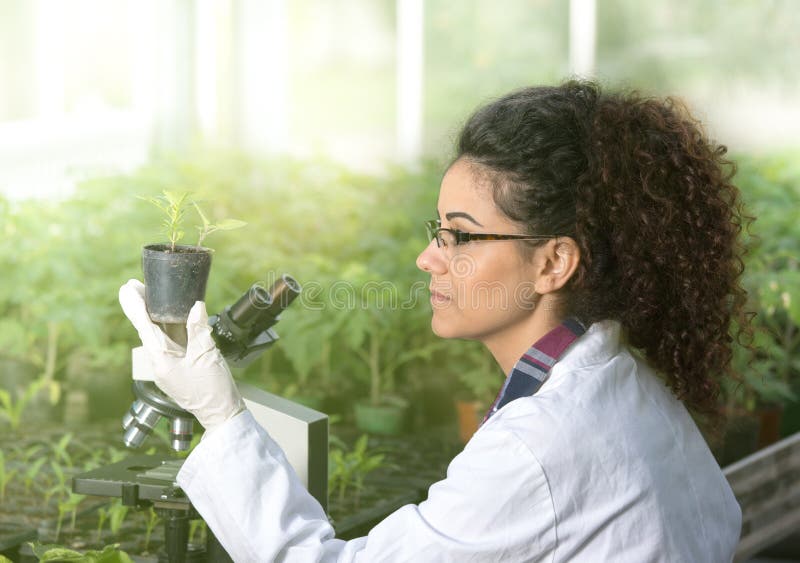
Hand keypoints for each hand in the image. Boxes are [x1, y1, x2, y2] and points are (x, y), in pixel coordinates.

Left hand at [119, 279, 244, 431]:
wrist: (222, 414)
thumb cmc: (213, 391)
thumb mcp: (206, 355)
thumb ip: (199, 329)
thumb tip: (195, 307)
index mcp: (162, 359)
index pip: (144, 326)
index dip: (135, 306)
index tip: (127, 289)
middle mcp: (161, 363)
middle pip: (149, 328)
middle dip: (142, 306)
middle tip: (135, 285)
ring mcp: (169, 366)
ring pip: (160, 334)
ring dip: (156, 315)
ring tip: (151, 295)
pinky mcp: (179, 367)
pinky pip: (172, 342)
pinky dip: (170, 327)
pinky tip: (173, 316)